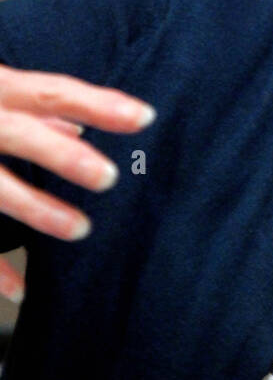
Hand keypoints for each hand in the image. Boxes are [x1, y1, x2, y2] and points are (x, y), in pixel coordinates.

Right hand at [0, 65, 154, 304]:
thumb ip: (29, 104)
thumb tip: (78, 118)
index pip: (52, 90)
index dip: (100, 102)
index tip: (145, 116)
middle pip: (21, 133)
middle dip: (64, 155)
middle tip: (109, 177)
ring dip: (38, 210)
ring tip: (80, 229)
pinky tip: (21, 289)